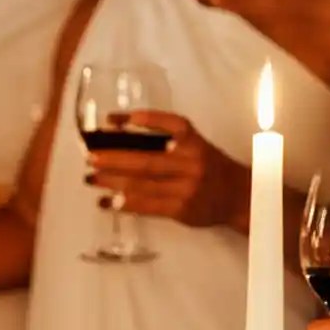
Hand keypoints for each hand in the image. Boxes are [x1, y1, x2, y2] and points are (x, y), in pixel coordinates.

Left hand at [88, 110, 249, 228]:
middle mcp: (191, 163)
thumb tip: (121, 135)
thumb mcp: (196, 146)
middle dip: (114, 158)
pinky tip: (106, 202)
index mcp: (195, 142)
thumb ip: (166, 141)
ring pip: (142, 185)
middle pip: (146, 160)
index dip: (143, 120)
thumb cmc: (211, 167)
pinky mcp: (181, 210)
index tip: (114, 120)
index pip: (170, 125)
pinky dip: (124, 204)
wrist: (239, 197)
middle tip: (90, 157)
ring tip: (90, 178)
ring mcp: (186, 188)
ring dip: (112, 182)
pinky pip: (147, 206)